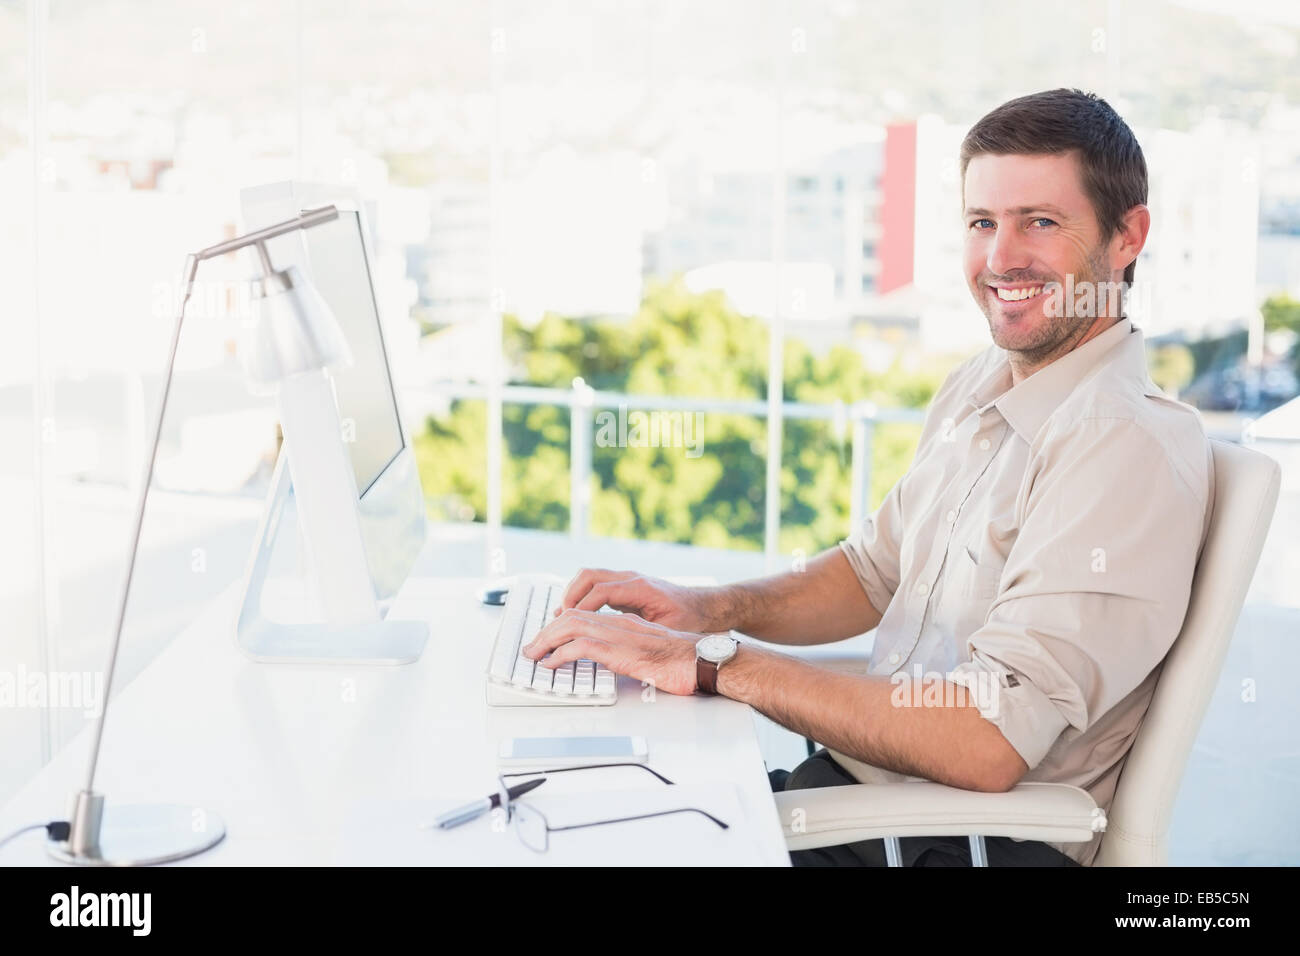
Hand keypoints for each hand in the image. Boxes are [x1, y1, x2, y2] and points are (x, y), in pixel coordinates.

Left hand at [523, 608, 698, 696]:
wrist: (703, 659)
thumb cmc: (685, 659)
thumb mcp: (651, 652)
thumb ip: (631, 651)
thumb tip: (616, 663)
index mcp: (627, 620)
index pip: (585, 614)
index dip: (562, 624)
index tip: (548, 638)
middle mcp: (620, 622)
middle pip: (572, 615)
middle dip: (547, 630)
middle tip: (532, 646)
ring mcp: (620, 634)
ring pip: (571, 625)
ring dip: (547, 639)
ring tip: (534, 654)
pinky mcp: (621, 650)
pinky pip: (581, 646)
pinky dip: (561, 654)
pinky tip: (552, 663)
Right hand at [553, 567, 717, 632]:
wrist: (705, 606)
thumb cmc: (689, 618)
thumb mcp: (666, 630)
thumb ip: (641, 634)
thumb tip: (618, 645)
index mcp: (640, 588)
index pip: (600, 591)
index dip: (581, 607)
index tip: (566, 624)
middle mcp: (631, 578)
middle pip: (588, 576)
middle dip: (569, 596)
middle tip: (557, 620)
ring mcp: (627, 580)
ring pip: (588, 577)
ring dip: (572, 595)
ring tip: (559, 618)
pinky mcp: (625, 587)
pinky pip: (595, 585)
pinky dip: (581, 597)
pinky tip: (574, 616)